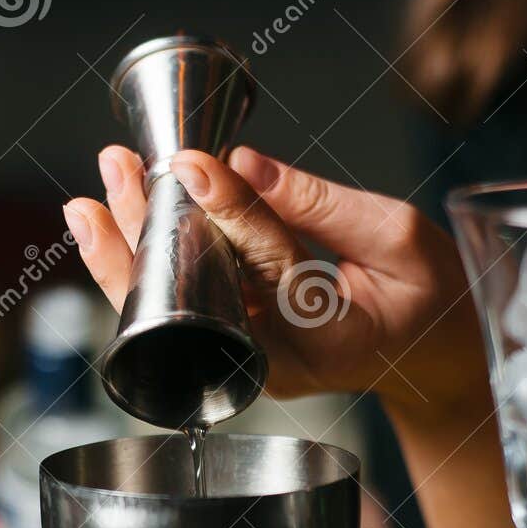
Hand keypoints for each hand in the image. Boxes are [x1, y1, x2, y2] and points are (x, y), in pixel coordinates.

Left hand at [62, 144, 486, 423]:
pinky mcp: (233, 354)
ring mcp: (249, 365)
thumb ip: (322, 205)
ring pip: (173, 310)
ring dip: (131, 246)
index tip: (191, 162)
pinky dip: (140, 267)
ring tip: (98, 189)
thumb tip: (245, 164)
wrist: (428, 360)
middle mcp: (279, 362)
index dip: (230, 208)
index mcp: (332, 336)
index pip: (271, 264)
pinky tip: (109, 226)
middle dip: (153, 226)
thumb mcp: (399, 237)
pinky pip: (177, 312)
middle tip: (121, 167)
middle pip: (200, 294)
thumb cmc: (427, 297)